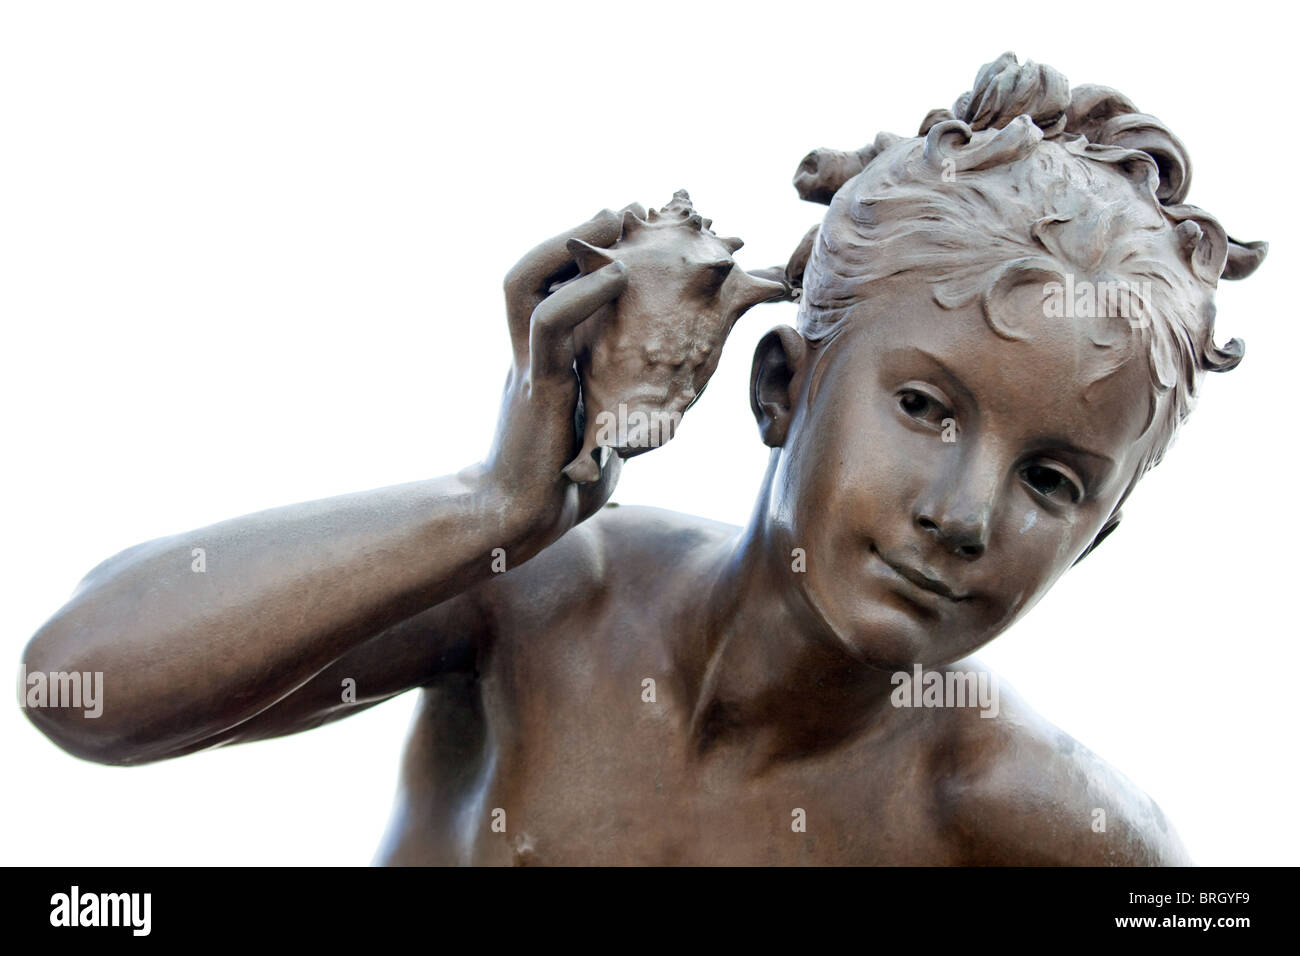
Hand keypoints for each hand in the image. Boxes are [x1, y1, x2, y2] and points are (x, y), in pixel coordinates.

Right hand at [482, 204, 644, 548]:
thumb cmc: (564, 481)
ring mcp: (527, 364)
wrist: (519, 519)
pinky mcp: (536, 384)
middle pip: (530, 271)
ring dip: (569, 244)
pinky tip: (616, 276)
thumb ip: (625, 398)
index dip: (580, 256)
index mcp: (545, 358)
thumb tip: (673, 388)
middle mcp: (530, 351)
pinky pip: (549, 325)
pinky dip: (581, 294)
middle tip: (620, 210)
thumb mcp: (604, 424)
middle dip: (572, 234)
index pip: (549, 287)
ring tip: (614, 220)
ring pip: (527, 283)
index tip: (624, 233)